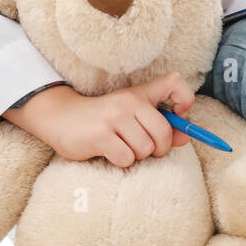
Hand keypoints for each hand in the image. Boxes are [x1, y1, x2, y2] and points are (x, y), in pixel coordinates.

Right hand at [3, 73, 195, 167]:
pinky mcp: (100, 136)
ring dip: (137, 156)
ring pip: (145, 149)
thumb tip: (185, 137)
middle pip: (164, 132)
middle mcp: (128, 102)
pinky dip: (121, 162)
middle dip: (159, 148)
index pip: (175, 83)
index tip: (178, 115)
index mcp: (139, 94)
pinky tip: (110, 153)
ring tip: (122, 147)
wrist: (60, 117)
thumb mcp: (131, 115)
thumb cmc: (102, 120)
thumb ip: (160, 124)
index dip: (185, 100)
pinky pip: (126, 158)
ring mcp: (113, 118)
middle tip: (145, 148)